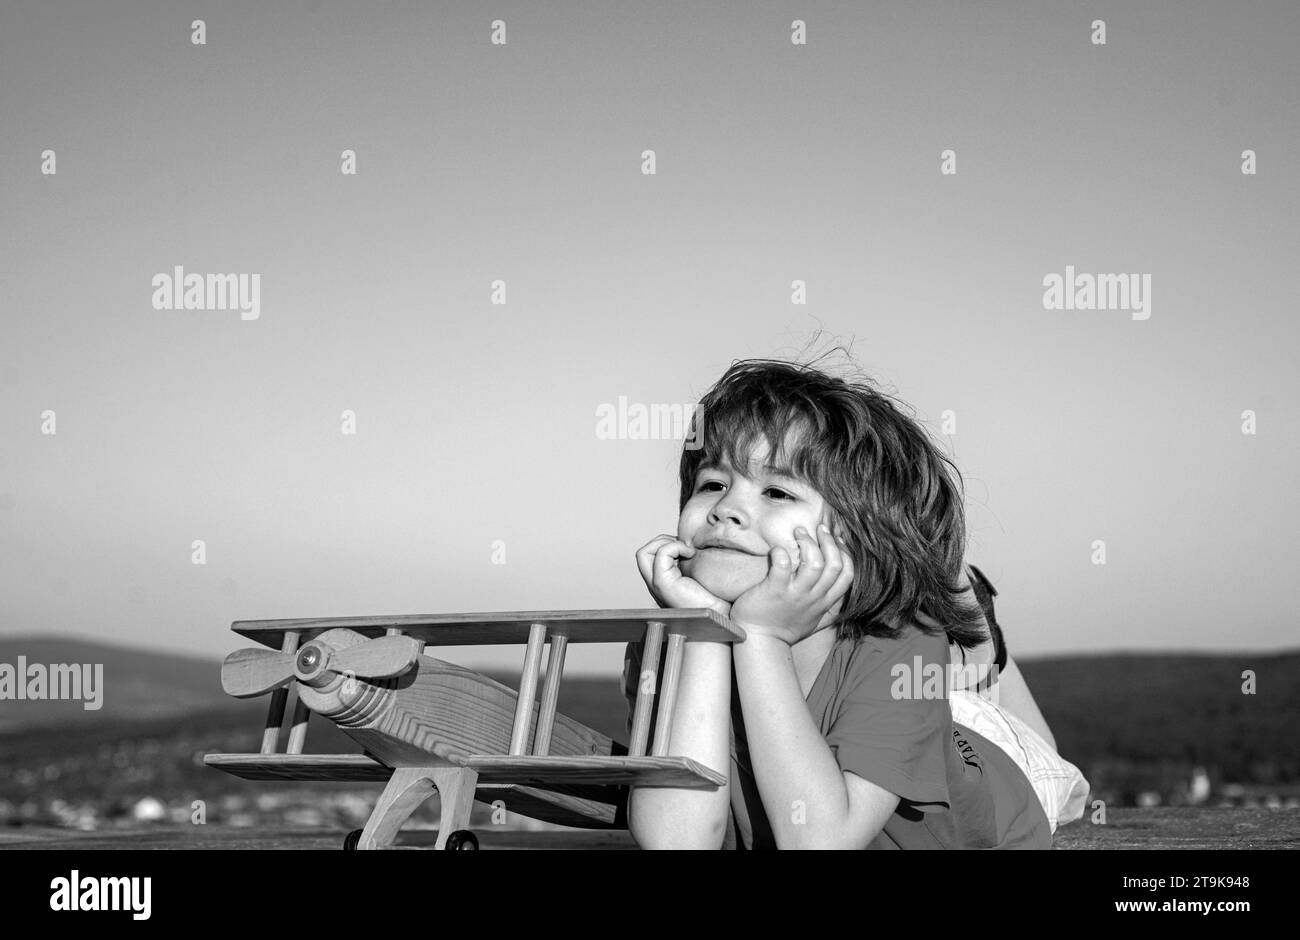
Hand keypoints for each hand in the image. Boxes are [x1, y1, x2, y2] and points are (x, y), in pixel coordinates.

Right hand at [635, 534, 732, 615]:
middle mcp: (655, 584)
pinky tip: (691, 555)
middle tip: (683, 547)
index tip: (686, 549)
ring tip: (686, 550)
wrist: (720, 614)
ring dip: (666, 542)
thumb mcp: (698, 573)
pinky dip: (676, 546)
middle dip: (662, 540)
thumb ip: (688, 561)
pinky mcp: (664, 584)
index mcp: (662, 581)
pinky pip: (661, 554)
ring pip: (643, 553)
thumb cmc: (715, 596)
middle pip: (642, 553)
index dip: (665, 544)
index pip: (650, 556)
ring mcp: (657, 584)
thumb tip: (691, 542)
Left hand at [728, 523, 853, 644]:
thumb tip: (831, 592)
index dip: (845, 553)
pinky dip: (781, 553)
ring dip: (808, 543)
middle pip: (834, 565)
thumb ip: (824, 606)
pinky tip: (776, 550)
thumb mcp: (812, 620)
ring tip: (799, 532)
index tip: (836, 540)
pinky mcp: (775, 591)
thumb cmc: (783, 629)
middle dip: (829, 542)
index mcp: (823, 603)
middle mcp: (813, 598)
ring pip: (815, 564)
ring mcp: (795, 595)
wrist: (759, 643)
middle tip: (819, 528)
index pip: (847, 575)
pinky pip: (783, 566)